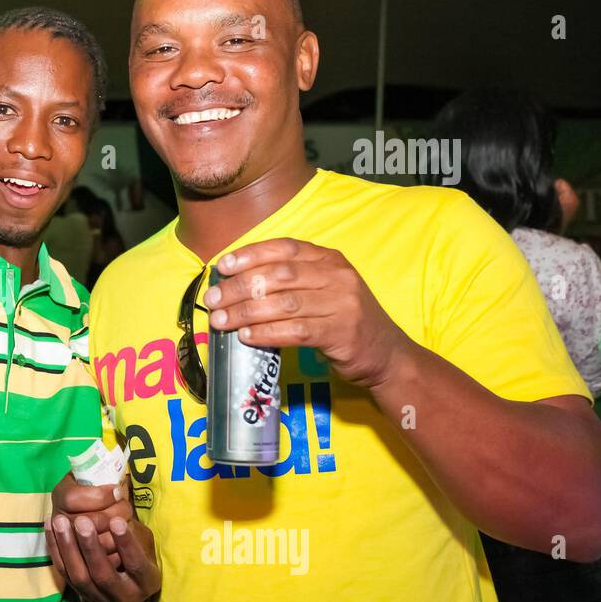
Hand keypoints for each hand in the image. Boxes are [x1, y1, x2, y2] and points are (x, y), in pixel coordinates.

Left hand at [46, 472, 160, 601]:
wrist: (127, 588)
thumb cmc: (140, 557)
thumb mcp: (146, 545)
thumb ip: (134, 531)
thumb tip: (117, 507)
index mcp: (146, 583)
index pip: (136, 564)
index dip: (126, 543)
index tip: (116, 520)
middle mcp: (123, 596)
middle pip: (102, 574)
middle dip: (91, 547)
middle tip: (82, 521)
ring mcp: (98, 598)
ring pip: (79, 576)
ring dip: (68, 547)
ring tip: (61, 521)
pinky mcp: (79, 593)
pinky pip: (63, 572)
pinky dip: (55, 549)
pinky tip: (50, 526)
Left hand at [204, 237, 413, 389]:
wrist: (387, 354)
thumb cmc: (343, 320)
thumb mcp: (324, 289)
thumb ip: (290, 282)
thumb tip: (237, 282)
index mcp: (330, 259)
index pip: (285, 248)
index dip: (251, 254)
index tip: (223, 265)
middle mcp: (337, 277)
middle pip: (279, 276)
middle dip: (240, 287)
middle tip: (213, 300)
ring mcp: (342, 304)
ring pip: (284, 303)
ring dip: (246, 312)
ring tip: (221, 321)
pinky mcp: (341, 333)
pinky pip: (295, 331)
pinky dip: (267, 333)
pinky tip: (247, 336)